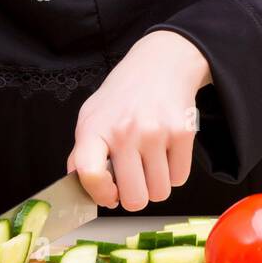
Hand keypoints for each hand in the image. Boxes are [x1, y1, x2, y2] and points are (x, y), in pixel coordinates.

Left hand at [68, 31, 211, 210]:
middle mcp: (125, 130)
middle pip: (134, 199)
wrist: (161, 63)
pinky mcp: (183, 132)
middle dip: (135, 196)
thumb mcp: (91, 116)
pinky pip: (180, 178)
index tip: (110, 194)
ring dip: (156, 185)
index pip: (91, 175)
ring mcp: (156, 131)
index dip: (101, 195)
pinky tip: (166, 151)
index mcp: (95, 128)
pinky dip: (174, 172)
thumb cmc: (124, 95)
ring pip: (159, 193)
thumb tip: (79, 191)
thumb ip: (81, 154)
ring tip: (151, 162)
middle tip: (135, 179)